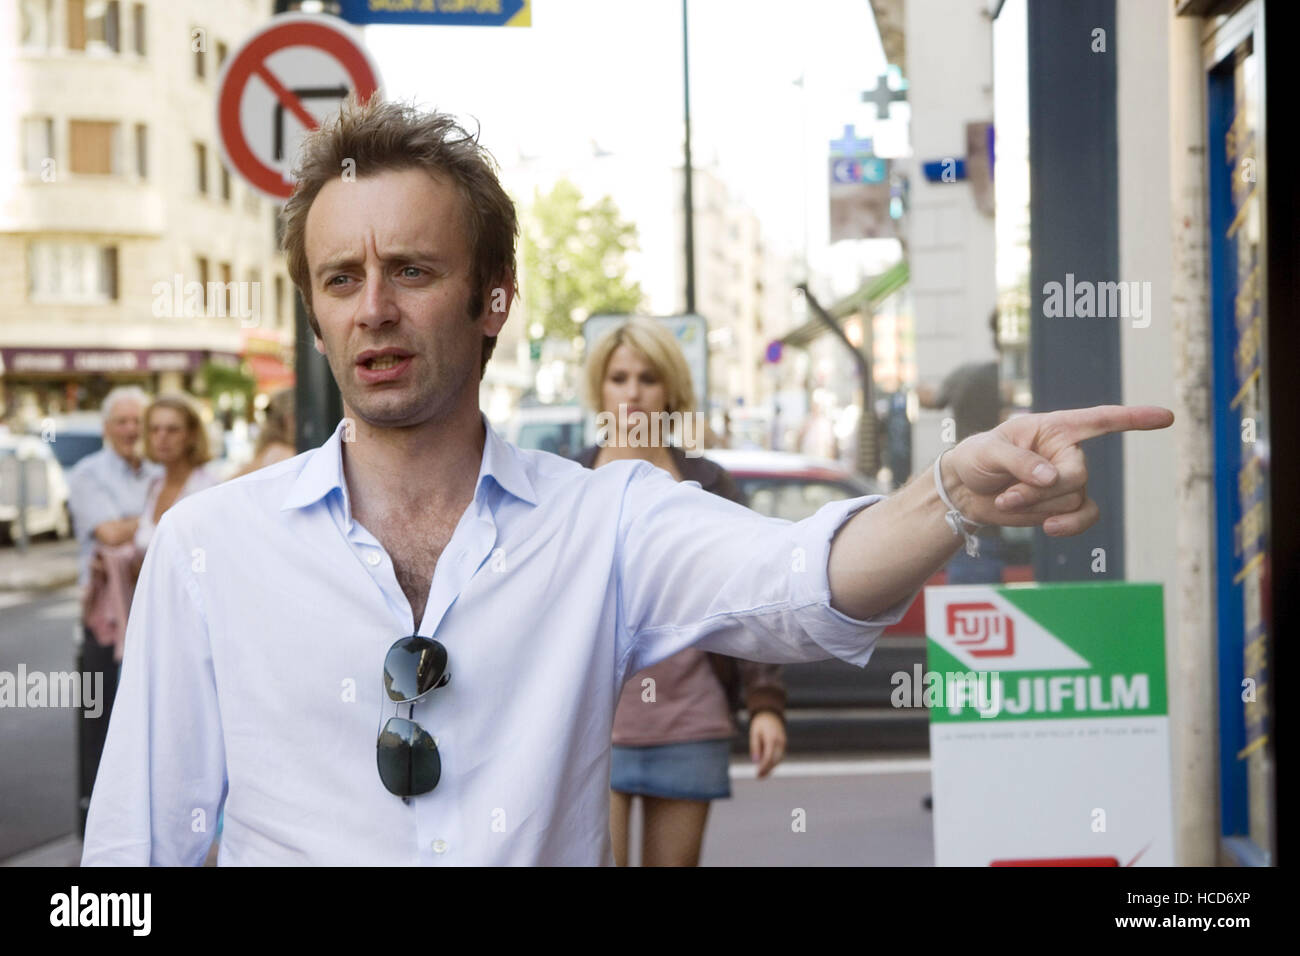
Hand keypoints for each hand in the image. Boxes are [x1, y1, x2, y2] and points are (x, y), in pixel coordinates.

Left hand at [749, 711, 786, 778]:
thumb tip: (756, 761)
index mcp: (772, 739)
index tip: (757, 774)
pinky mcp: (783, 744)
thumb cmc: (760, 723)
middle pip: (775, 760)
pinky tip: (767, 767)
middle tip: (759, 777)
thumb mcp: (754, 733)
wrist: (770, 714)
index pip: (769, 757)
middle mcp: (780, 742)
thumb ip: (755, 747)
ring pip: (779, 759)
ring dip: (771, 768)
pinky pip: (780, 756)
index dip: (763, 767)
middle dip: (767, 770)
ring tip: (762, 774)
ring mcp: (783, 743)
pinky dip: (774, 762)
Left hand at [942, 404, 1173, 535]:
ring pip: (1073, 499)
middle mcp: (1065, 452)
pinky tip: (1049, 528)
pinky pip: (1083, 517)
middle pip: (1077, 474)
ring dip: (1039, 506)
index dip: (1133, 418)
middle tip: (1009, 494)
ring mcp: (1066, 481)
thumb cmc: (975, 458)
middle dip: (1042, 490)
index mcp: (1053, 427)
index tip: (1166, 417)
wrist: (963, 491)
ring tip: (1007, 500)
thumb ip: (1019, 462)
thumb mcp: (989, 452)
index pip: (1100, 420)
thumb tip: (1053, 477)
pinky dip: (1069, 525)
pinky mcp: (1061, 505)